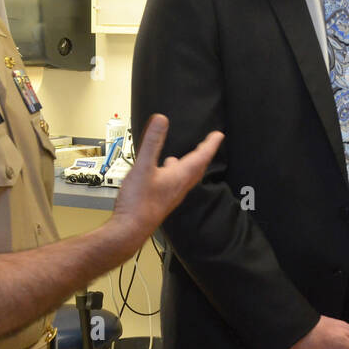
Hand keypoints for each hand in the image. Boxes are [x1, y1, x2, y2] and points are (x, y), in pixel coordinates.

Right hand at [108, 114, 221, 250]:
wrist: (130, 229)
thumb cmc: (138, 201)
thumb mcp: (143, 166)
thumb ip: (152, 142)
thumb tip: (161, 119)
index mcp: (180, 176)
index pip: (201, 157)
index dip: (210, 144)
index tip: (218, 135)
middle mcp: (180, 186)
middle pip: (197, 167)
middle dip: (204, 153)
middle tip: (209, 143)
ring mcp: (172, 195)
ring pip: (186, 176)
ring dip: (190, 164)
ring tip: (189, 156)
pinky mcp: (162, 201)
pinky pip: (175, 183)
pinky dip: (175, 173)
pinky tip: (164, 173)